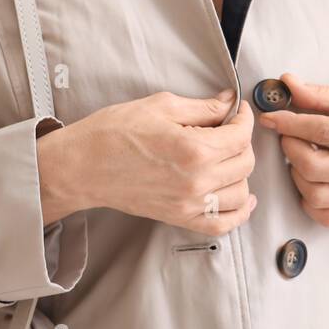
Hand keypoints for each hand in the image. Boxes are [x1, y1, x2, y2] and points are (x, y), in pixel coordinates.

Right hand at [37, 89, 257, 235]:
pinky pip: (222, 224)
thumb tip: (228, 103)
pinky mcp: (179, 217)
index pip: (240, 135)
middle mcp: (197, 181)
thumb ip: (202, 107)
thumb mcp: (161, 106)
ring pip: (240, 192)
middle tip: (228, 128)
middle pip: (245, 162)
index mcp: (194, 149)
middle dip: (242, 141)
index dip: (243, 117)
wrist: (83, 166)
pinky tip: (242, 198)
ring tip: (228, 156)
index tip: (238, 111)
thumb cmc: (113, 133)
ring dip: (241, 172)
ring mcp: (189, 204)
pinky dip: (238, 213)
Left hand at [257, 72, 328, 227]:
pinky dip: (309, 201)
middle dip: (290, 147)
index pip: (322, 130)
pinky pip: (327, 216)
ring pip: (315, 195)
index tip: (270, 115)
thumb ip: (325, 94)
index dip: (289, 122)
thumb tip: (288, 84)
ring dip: (296, 173)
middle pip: (313, 167)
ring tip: (301, 154)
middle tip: (290, 133)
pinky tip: (311, 180)